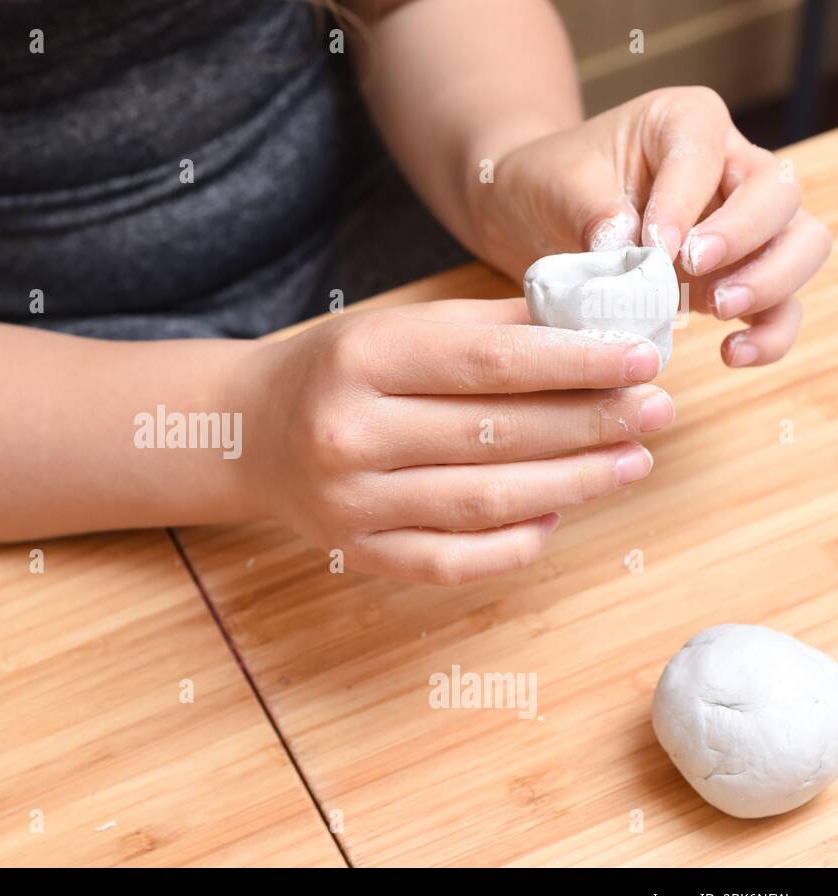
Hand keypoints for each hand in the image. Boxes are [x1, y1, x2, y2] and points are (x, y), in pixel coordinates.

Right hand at [235, 299, 674, 584]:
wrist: (247, 432)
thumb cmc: (337, 370)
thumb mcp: (397, 327)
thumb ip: (488, 327)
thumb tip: (595, 329)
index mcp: (361, 358)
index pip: (488, 362)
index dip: (575, 363)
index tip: (641, 358)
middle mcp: (349, 432)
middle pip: (496, 433)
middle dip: (591, 422)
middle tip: (656, 411)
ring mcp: (349, 502)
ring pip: (485, 501)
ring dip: (573, 483)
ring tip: (632, 461)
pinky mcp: (355, 551)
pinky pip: (451, 559)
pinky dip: (515, 543)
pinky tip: (560, 515)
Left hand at [471, 87, 831, 367]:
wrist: (537, 214)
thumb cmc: (552, 183)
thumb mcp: (557, 182)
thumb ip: (591, 208)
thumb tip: (622, 245)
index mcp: (685, 121)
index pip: (706, 154)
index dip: (685, 203)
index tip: (654, 246)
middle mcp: (731, 165)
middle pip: (778, 192)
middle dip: (745, 235)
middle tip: (693, 269)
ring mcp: (744, 222)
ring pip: (800, 243)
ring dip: (771, 281)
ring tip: (719, 310)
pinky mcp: (739, 274)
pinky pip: (780, 302)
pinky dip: (769, 331)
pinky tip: (732, 353)